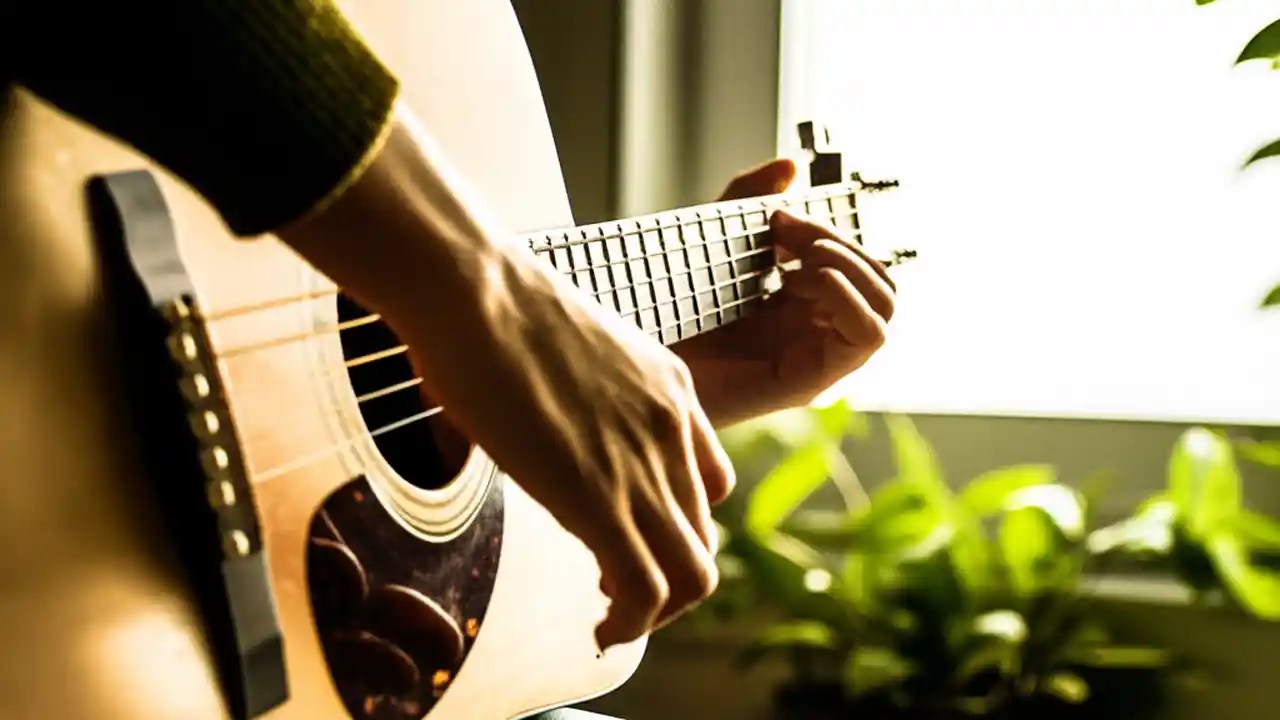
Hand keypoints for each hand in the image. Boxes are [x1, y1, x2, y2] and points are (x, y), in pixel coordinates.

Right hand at [278, 109, 734, 650]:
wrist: (478, 290)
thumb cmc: (493, 305)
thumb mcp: (566, 346)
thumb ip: (578, 391)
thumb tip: (533, 418)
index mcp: (669, 388)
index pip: (708, 481)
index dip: (673, 524)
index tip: (627, 540)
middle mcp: (673, 429)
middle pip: (703, 535)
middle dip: (666, 578)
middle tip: (614, 591)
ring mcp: (645, 463)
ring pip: (692, 572)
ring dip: (655, 610)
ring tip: (611, 618)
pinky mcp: (602, 496)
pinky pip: (647, 589)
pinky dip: (632, 624)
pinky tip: (601, 629)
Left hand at [672, 159, 897, 425]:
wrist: (635, 365)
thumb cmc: (668, 314)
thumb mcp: (711, 243)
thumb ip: (746, 201)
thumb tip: (791, 165)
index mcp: (804, 306)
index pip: (860, 263)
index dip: (829, 230)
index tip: (776, 217)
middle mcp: (817, 335)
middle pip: (880, 281)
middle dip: (839, 242)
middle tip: (783, 231)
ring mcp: (816, 360)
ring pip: (884, 307)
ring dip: (845, 267)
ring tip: (791, 260)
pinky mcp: (808, 382)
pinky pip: (867, 336)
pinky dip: (843, 296)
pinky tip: (794, 284)